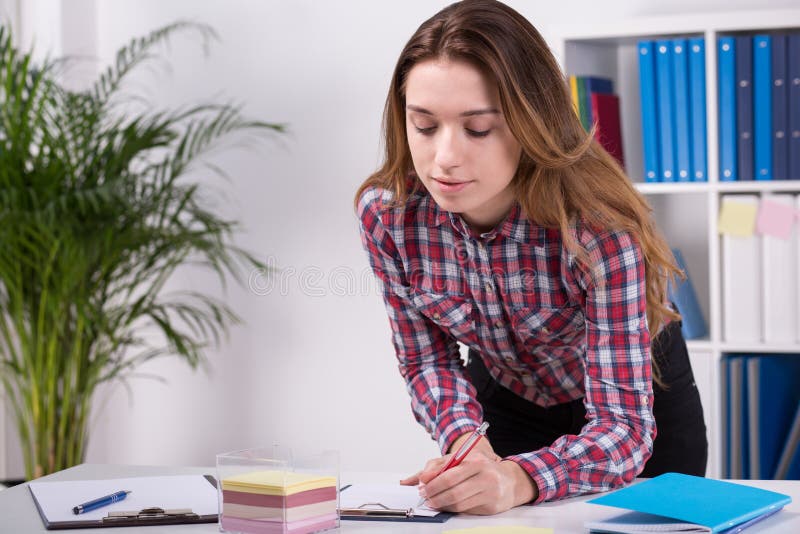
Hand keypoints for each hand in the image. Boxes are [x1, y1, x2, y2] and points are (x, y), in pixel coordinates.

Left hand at [400, 440, 537, 514]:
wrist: (509, 480)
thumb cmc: (480, 468)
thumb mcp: (459, 459)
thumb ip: (436, 466)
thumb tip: (418, 479)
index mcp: (476, 461)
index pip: (449, 475)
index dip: (432, 483)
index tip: (421, 487)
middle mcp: (485, 476)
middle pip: (453, 491)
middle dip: (434, 496)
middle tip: (425, 497)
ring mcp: (490, 493)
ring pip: (458, 504)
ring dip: (441, 505)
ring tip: (433, 502)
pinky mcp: (491, 507)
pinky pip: (466, 510)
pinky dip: (452, 509)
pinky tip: (447, 505)